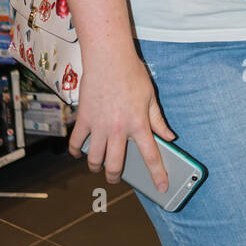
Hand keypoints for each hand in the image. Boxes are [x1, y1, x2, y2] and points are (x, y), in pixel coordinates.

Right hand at [68, 52, 176, 193]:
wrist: (108, 57)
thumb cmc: (132, 73)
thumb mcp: (151, 96)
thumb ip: (158, 120)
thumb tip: (169, 136)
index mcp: (139, 124)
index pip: (152, 156)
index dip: (158, 175)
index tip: (162, 188)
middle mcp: (119, 129)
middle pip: (116, 165)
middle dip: (116, 177)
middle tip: (117, 178)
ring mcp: (99, 126)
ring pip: (95, 159)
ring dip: (96, 167)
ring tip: (99, 166)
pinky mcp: (83, 119)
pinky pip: (76, 142)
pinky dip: (76, 151)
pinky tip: (79, 153)